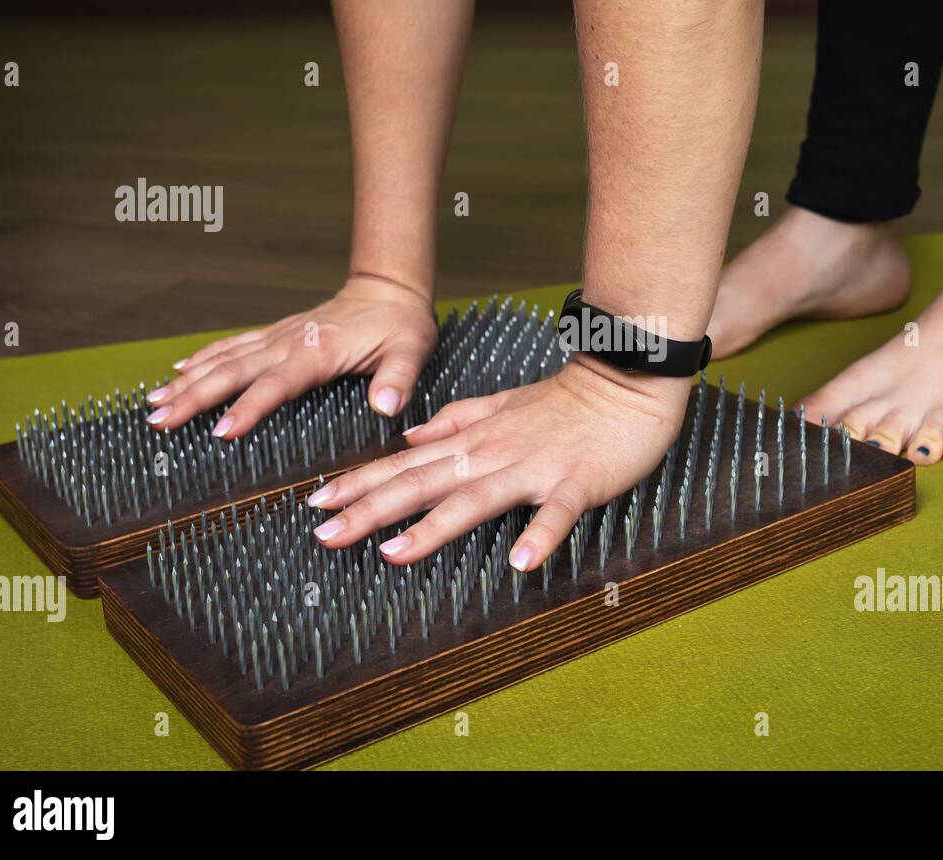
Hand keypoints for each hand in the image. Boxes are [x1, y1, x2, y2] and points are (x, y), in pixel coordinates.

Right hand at [145, 274, 438, 438]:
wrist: (389, 291)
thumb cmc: (402, 326)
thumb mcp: (412, 351)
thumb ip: (399, 379)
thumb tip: (387, 406)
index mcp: (318, 353)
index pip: (277, 384)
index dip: (249, 408)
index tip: (220, 431)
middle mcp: (289, 343)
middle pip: (233, 371)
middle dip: (194, 397)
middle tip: (159, 421)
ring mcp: (278, 337)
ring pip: (223, 358)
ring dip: (187, 381)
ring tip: (153, 404)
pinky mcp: (275, 335)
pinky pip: (231, 346)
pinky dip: (201, 360)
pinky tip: (177, 374)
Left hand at [306, 355, 690, 570]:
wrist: (626, 379)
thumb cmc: (566, 400)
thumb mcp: (502, 404)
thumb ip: (456, 419)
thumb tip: (410, 435)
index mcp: (474, 439)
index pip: (406, 462)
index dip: (360, 483)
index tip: (316, 504)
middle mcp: (493, 453)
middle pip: (424, 482)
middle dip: (372, 509)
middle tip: (325, 535)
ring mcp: (534, 468)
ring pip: (475, 498)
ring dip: (434, 527)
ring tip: (394, 555)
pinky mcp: (576, 482)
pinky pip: (555, 512)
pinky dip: (539, 536)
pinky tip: (521, 563)